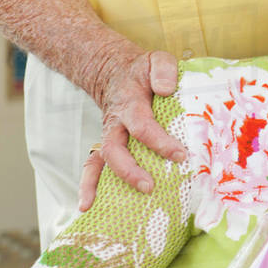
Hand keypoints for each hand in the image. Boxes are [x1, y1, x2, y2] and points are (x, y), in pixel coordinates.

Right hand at [79, 49, 184, 210]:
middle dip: (129, 170)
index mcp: (130, 104)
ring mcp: (108, 136)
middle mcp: (115, 123)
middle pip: (114, 149)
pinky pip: (93, 167)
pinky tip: (87, 207)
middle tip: (149, 186)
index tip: (180, 155)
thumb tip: (166, 90)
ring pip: (98, 161)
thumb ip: (163, 70)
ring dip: (96, 184)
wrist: (117, 73)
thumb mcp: (157, 60)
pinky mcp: (106, 147)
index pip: (142, 125)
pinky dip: (88, 187)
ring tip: (94, 207)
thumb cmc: (144, 72)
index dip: (160, 142)